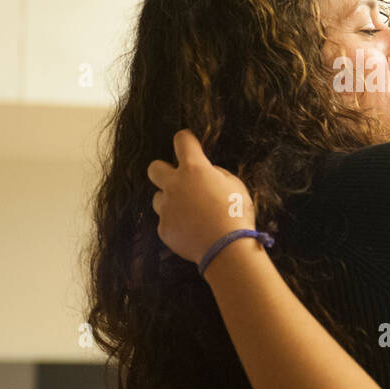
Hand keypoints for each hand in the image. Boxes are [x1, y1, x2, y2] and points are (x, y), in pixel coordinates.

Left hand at [147, 130, 255, 265]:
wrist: (226, 249)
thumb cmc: (236, 214)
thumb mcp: (235, 185)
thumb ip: (216, 174)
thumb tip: (208, 174)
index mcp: (194, 169)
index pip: (182, 141)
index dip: (185, 139)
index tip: (188, 143)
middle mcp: (174, 185)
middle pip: (154, 168)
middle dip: (164, 171)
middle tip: (179, 181)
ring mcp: (166, 208)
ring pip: (159, 198)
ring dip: (171, 201)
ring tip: (190, 213)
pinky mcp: (163, 228)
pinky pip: (166, 221)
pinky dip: (176, 224)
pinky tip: (192, 230)